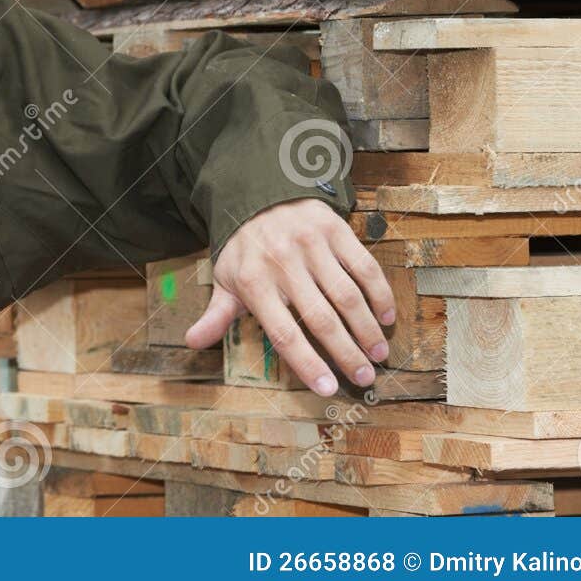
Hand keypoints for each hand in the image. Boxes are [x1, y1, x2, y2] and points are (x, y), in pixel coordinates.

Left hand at [184, 198, 395, 396]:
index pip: (283, 333)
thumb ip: (215, 314)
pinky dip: (380, 294)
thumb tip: (193, 342)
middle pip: (321, 319)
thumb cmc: (244, 248)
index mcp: (253, 282)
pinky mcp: (334, 229)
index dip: (306, 363)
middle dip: (346, 354)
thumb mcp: (225, 278)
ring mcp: (311, 244)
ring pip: (347, 296)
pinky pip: (364, 266)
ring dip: (367, 329)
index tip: (328, 388)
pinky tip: (387, 316)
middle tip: (365, 379)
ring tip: (379, 353)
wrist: (258, 192)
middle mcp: (283, 264)